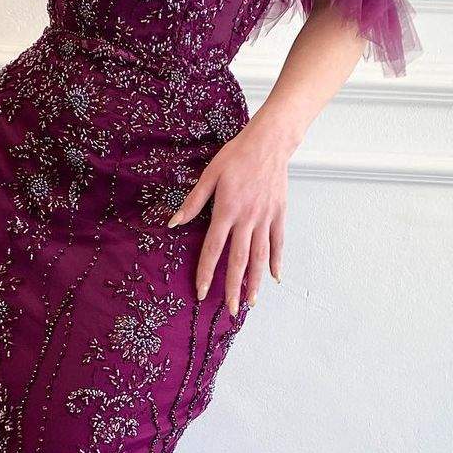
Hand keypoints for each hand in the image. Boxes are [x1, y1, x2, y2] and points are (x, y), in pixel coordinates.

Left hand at [167, 117, 290, 315]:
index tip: (201, 292)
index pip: (213, 249)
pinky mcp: (279, 213)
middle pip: (238, 260)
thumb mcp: (210, 175)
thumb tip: (173, 223)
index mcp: (227, 211)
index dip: (206, 272)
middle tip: (229, 310)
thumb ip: (193, 202)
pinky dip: (276, 260)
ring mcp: (265, 218)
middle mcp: (247, 219)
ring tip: (250, 303)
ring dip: (255, 282)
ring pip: (260, 256)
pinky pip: (278, 242)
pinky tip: (274, 277)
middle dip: (232, 288)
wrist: (269, 142)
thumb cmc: (236, 155)